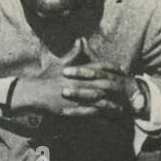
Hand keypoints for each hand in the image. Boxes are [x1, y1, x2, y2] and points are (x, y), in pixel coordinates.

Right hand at [10, 64, 136, 117]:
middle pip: (104, 85)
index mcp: (79, 70)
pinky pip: (89, 114)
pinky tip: (107, 121)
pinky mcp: (73, 108)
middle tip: (127, 92)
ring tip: (121, 110)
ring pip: (99, 101)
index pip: (100, 67)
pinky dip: (99, 118)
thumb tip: (80, 39)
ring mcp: (77, 96)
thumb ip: (74, 53)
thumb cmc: (46, 77)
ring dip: (111, 106)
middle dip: (117, 88)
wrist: (34, 91)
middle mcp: (80, 82)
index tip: (122, 70)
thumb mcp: (60, 63)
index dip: (113, 68)